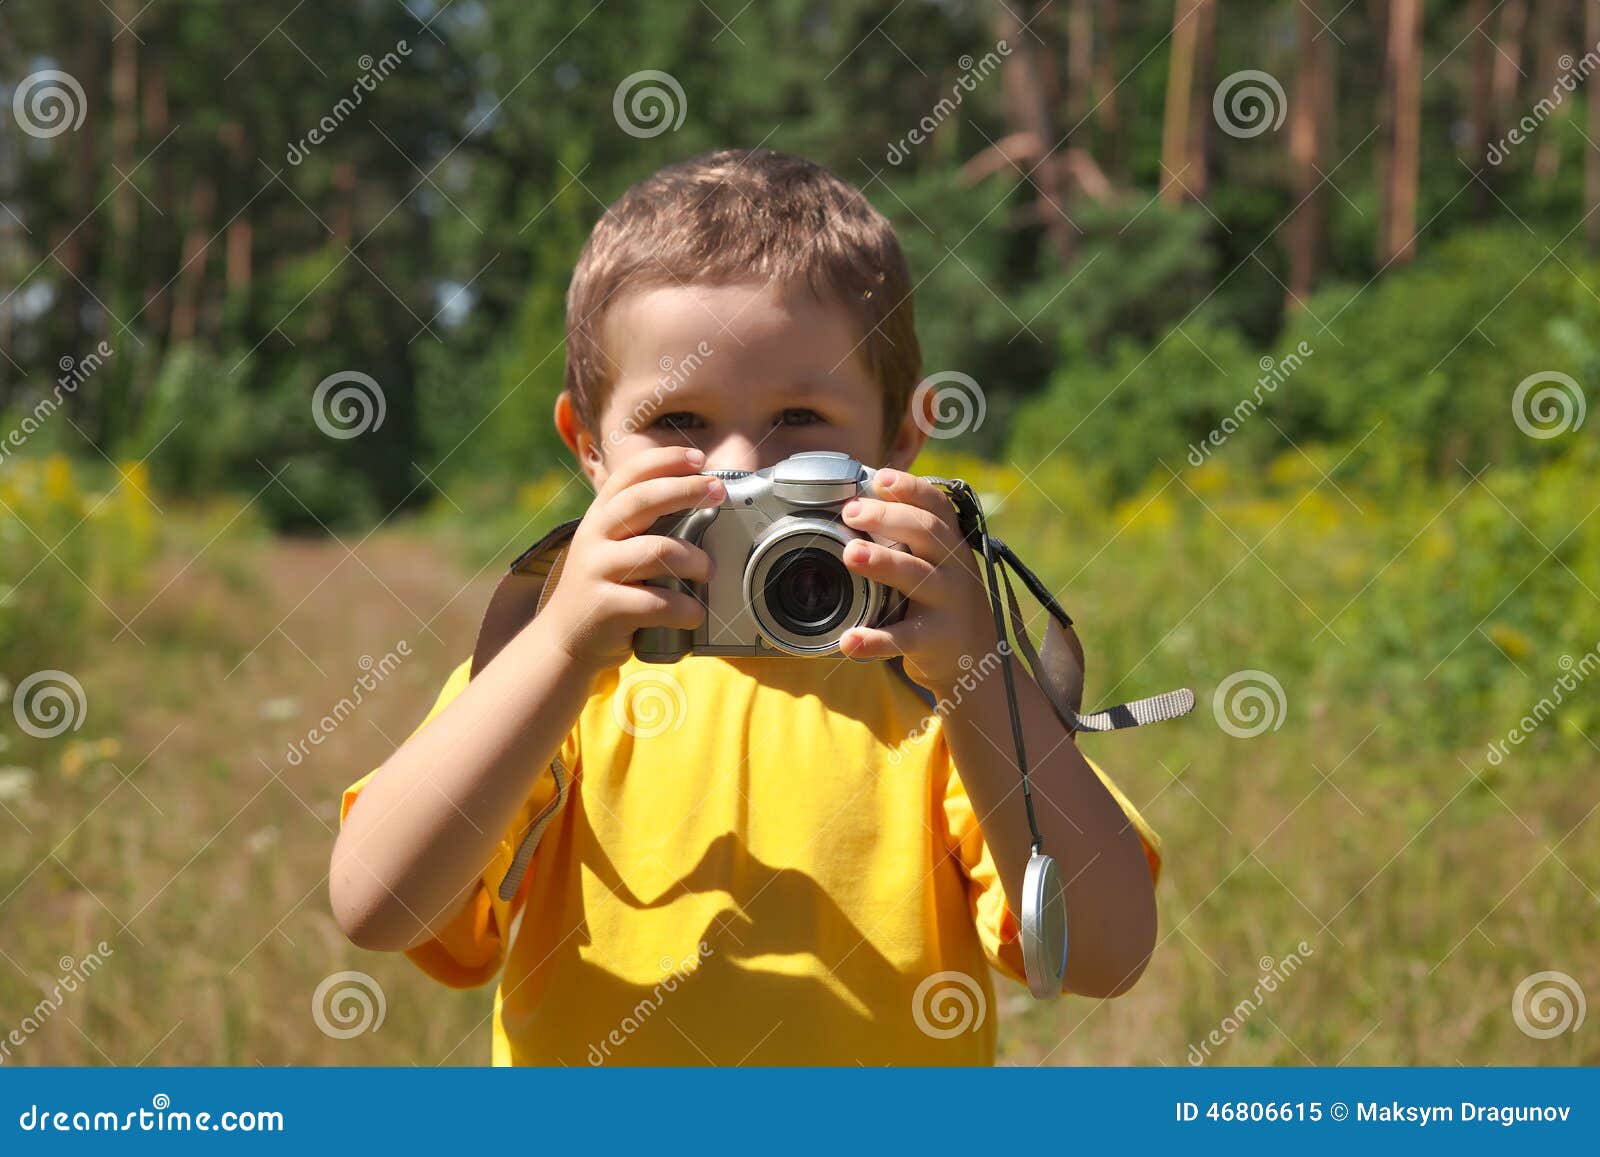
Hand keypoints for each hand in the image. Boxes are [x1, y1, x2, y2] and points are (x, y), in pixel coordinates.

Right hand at [540, 446, 721, 670]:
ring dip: (695, 559)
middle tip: (718, 494)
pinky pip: (657, 602)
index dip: (665, 461)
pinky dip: (685, 609)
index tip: (698, 459)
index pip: (630, 475)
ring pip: (659, 550)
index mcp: (600, 516)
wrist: (565, 638)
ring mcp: (598, 571)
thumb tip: (702, 501)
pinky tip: (694, 613)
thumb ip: (642, 524)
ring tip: (707, 571)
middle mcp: (595, 537)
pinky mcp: (606, 607)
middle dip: (686, 490)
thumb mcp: (611, 546)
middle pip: (644, 500)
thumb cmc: (604, 587)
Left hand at [836, 468, 997, 694]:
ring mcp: (947, 604)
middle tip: (851, 512)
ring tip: (850, 553)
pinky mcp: (934, 641)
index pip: (936, 506)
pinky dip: (875, 640)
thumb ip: (911, 539)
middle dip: (888, 517)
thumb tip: (858, 502)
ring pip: (917, 577)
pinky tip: (849, 640)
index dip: (911, 488)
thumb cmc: (945, 603)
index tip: (881, 478)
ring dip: (883, 562)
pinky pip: (903, 638)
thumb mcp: (940, 565)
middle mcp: (954, 568)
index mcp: (951, 545)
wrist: (980, 661)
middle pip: (926, 532)